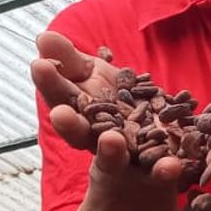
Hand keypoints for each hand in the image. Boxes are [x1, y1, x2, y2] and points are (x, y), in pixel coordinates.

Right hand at [30, 33, 187, 209]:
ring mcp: (127, 158)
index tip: (39, 66)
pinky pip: (160, 173)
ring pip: (115, 159)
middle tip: (60, 114)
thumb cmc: (114, 100)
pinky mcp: (156, 171)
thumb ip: (69, 60)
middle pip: (81, 134)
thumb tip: (42, 37)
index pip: (61, 99)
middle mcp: (98, 140)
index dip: (50, 85)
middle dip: (70, 125)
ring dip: (112, 151)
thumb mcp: (92, 75)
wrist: (156, 131)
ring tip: (111, 140)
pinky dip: (165, 171)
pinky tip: (172, 166)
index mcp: (79, 114)